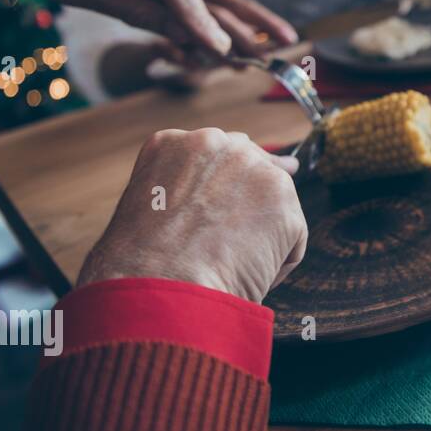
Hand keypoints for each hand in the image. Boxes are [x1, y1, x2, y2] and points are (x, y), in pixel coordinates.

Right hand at [78, 129, 306, 303]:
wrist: (158, 287)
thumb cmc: (138, 267)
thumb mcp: (142, 209)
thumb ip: (180, 192)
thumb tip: (221, 202)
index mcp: (172, 144)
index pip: (214, 153)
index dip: (224, 184)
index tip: (219, 210)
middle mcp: (215, 144)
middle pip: (252, 161)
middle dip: (255, 194)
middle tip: (240, 236)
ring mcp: (252, 168)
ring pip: (274, 203)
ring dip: (261, 236)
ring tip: (228, 265)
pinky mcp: (283, 198)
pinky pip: (292, 238)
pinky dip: (277, 264)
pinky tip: (245, 275)